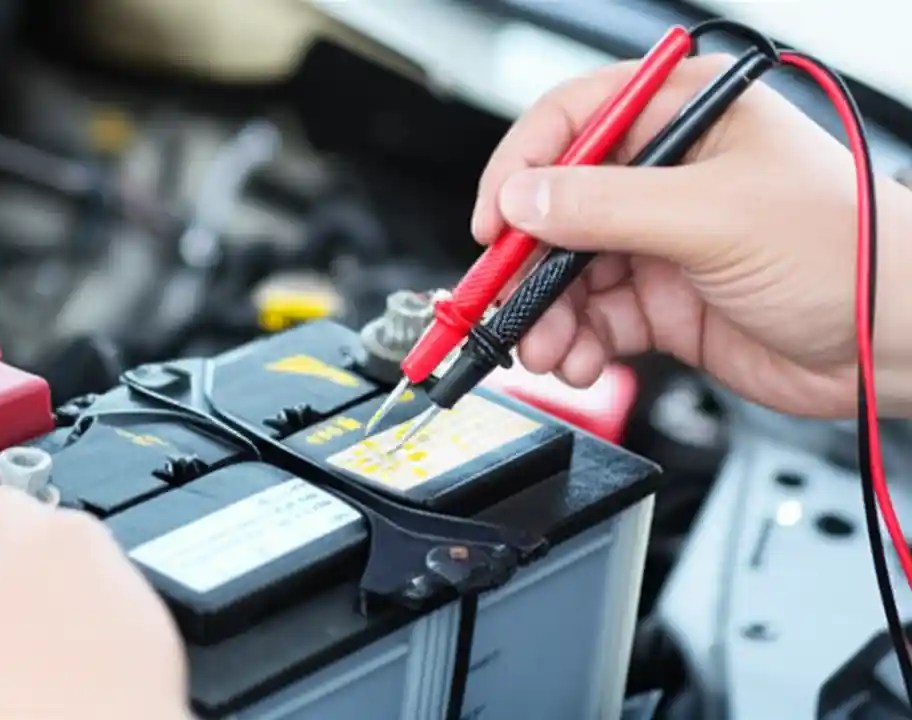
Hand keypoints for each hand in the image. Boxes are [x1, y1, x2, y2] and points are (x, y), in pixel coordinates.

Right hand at [472, 54, 911, 417]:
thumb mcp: (713, 215)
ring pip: (568, 272)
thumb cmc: (847, 250)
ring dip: (547, 315)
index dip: (520, 170)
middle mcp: (665, 174)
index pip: (570, 123)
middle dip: (527, 263)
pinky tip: (579, 361)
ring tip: (549, 349)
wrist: (897, 343)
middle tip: (503, 302)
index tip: (494, 224)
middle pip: (557, 207)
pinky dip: (576, 344)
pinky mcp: (662, 301)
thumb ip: (605, 208)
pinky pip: (593, 320)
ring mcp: (660, 241)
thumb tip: (523, 201)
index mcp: (684, 116)